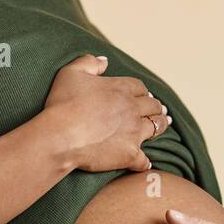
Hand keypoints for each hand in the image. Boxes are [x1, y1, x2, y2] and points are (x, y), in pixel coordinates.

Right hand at [40, 53, 170, 172]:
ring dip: (160, 126)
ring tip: (163, 125)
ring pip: (156, 128)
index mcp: (121, 89)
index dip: (142, 92)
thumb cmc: (63, 104)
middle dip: (156, 107)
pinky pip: (143, 159)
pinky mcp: (129, 154)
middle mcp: (132, 110)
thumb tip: (105, 61)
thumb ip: (89, 63)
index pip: (140, 88)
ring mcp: (134, 133)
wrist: (60, 137)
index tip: (144, 95)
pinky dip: (144, 161)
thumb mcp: (71, 72)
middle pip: (153, 106)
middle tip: (160, 110)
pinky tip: (144, 162)